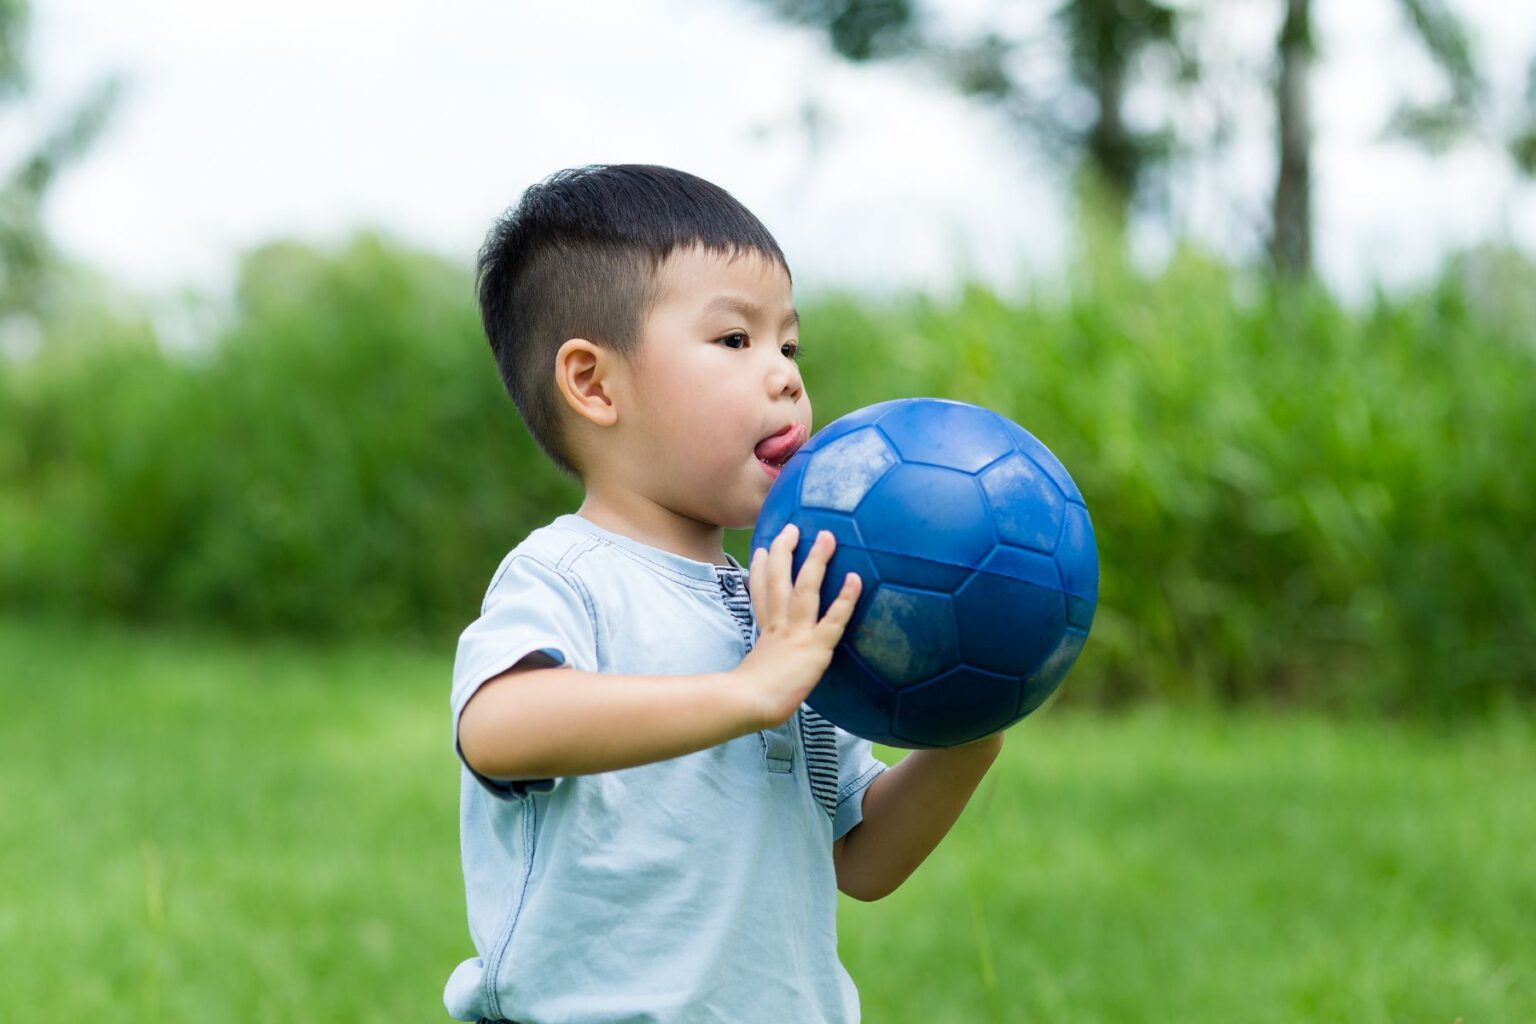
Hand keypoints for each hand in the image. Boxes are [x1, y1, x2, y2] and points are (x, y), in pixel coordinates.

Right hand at [734, 523, 861, 729]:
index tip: (760, 552)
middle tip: (790, 528)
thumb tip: (761, 675)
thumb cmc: (749, 699)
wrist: (750, 702)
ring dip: (816, 560)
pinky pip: (834, 618)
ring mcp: (797, 633)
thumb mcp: (752, 675)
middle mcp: (780, 626)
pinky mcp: (815, 646)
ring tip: (826, 536)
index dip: (759, 571)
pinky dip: (845, 598)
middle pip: (779, 580)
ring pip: (805, 588)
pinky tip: (855, 579)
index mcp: (766, 633)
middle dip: (783, 551)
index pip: (761, 595)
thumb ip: (761, 668)